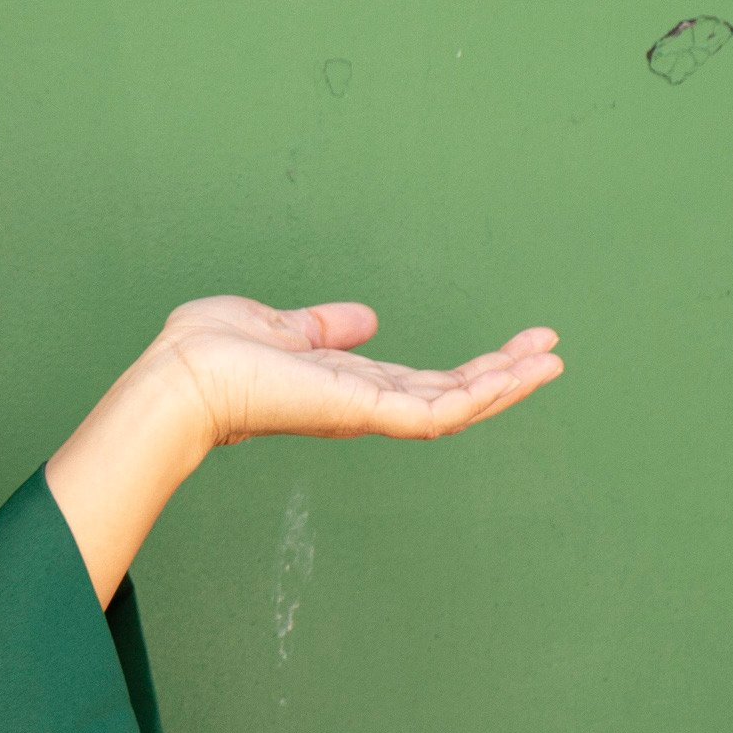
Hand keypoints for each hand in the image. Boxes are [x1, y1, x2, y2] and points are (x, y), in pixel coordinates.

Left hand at [143, 297, 560, 448]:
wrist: (180, 376)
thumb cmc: (208, 352)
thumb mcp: (277, 326)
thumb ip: (322, 327)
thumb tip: (365, 319)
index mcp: (345, 383)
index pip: (423, 381)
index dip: (471, 366)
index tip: (517, 344)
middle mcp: (362, 403)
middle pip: (451, 395)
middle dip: (503, 375)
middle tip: (553, 351)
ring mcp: (365, 411)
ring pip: (454, 406)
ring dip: (506, 385)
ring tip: (553, 360)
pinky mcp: (363, 413)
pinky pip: (435, 412)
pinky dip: (478, 396)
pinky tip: (515, 374)